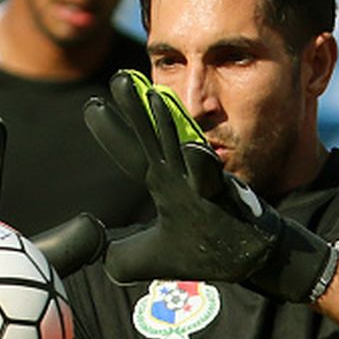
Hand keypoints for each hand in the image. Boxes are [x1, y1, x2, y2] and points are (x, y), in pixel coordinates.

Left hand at [83, 70, 337, 302]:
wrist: (251, 260)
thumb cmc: (201, 251)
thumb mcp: (147, 258)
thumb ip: (116, 254)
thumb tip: (88, 247)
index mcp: (164, 182)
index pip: (132, 153)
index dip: (112, 131)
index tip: (91, 106)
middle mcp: (183, 176)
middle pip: (156, 137)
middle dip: (138, 109)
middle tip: (119, 79)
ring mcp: (207, 184)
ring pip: (186, 147)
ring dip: (170, 124)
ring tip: (153, 96)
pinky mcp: (228, 199)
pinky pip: (215, 180)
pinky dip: (203, 165)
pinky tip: (192, 148)